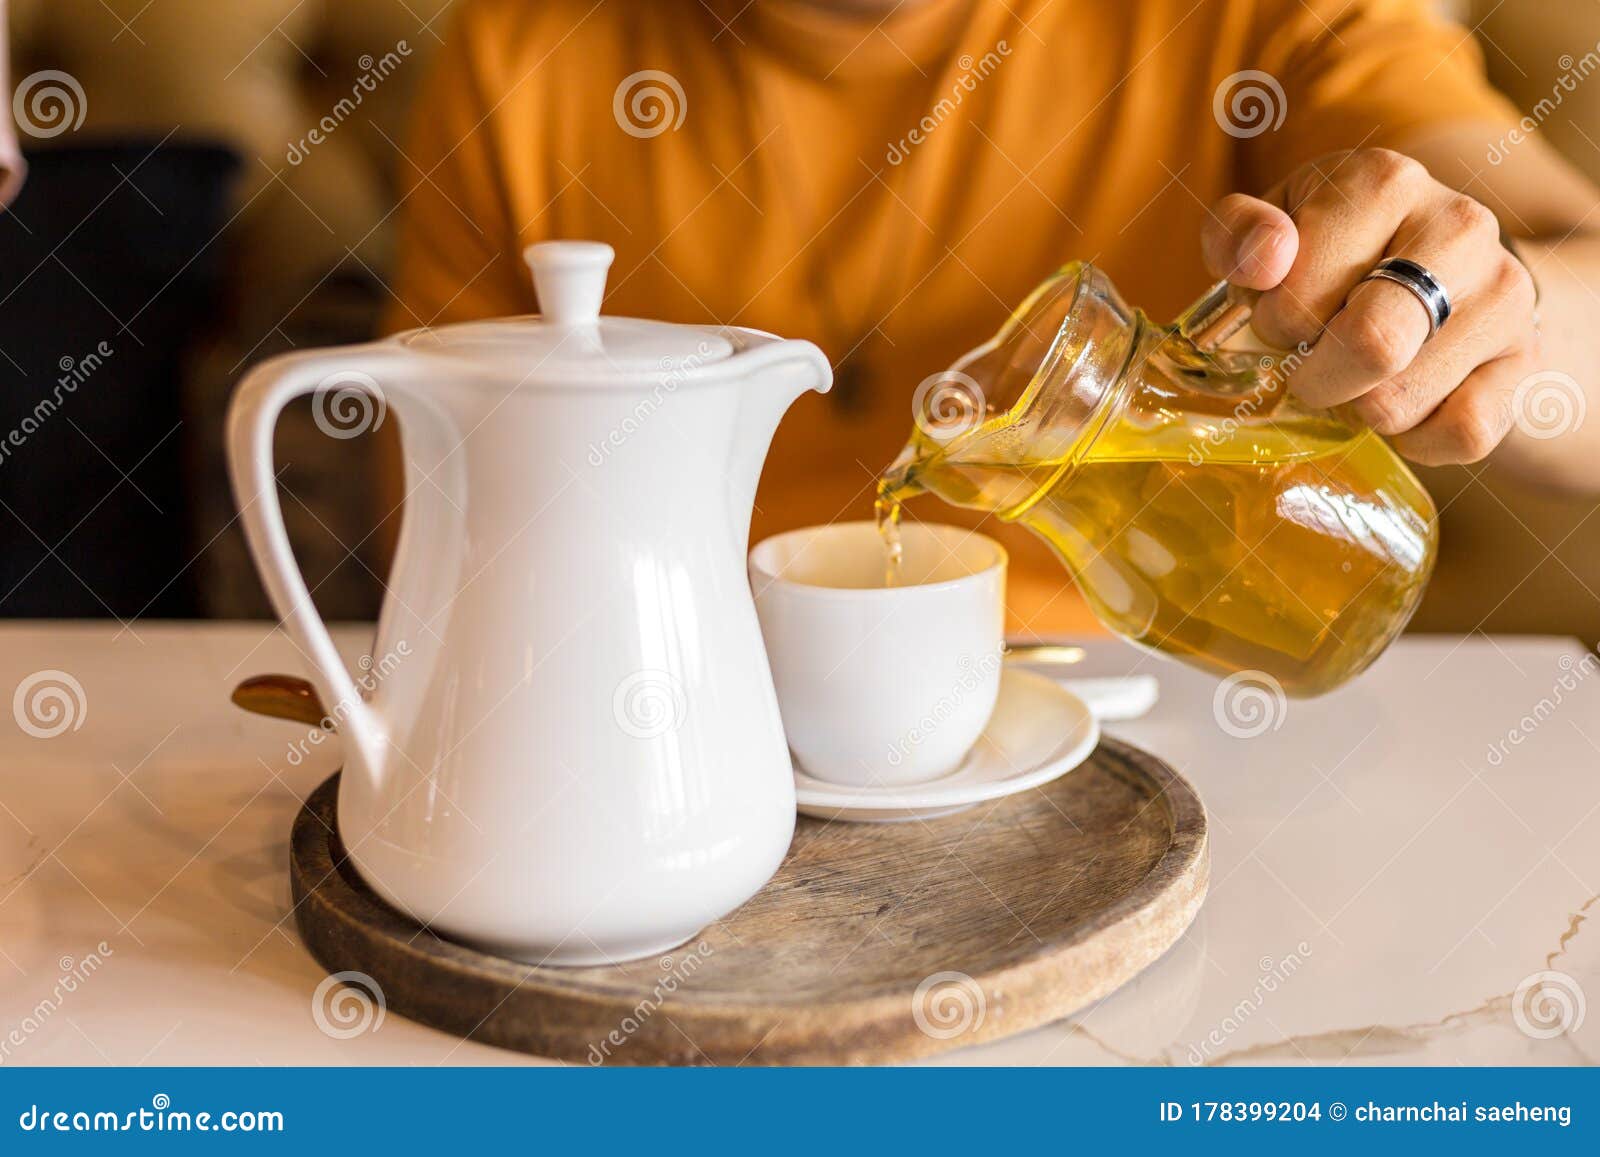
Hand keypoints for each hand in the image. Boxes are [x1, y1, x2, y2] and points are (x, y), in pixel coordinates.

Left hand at [1201, 148, 1538, 464]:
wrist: (1439, 271)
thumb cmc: (1334, 252)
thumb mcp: (1273, 229)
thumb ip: (1239, 234)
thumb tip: (1264, 260)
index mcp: (1383, 184)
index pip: (1299, 296)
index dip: (1274, 325)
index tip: (1283, 316)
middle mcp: (1458, 228)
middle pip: (1371, 346)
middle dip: (1316, 378)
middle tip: (1312, 363)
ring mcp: (1503, 294)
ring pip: (1401, 403)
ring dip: (1360, 409)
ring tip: (1362, 374)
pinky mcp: (1527, 359)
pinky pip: (1463, 433)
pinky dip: (1419, 441)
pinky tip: (1405, 407)